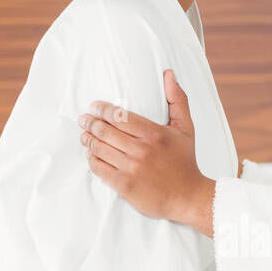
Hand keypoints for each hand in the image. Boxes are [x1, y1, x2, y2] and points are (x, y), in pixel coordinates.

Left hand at [79, 70, 214, 232]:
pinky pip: (100, 169)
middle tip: (83, 120)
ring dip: (88, 140)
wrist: (187, 197)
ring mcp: (132, 168)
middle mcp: (141, 150)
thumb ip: (178, 99)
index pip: (120, 116)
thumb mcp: (186, 128)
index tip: (94, 107)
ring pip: (100, 149)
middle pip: (106, 131)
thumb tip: (168, 74)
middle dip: (90, 123)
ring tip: (84, 135)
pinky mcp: (125, 186)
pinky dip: (92, 160)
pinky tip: (91, 154)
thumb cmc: (185, 161)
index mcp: (154, 134)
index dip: (102, 109)